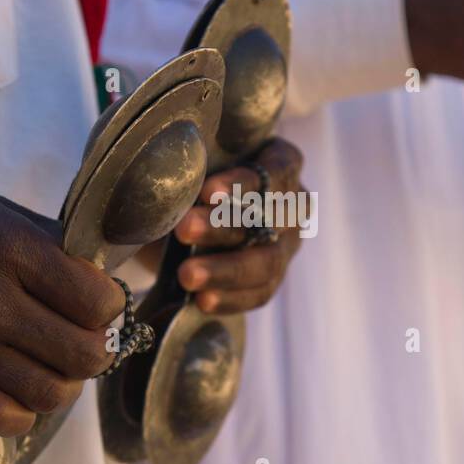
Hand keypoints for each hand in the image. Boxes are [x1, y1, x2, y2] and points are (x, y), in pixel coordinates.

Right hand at [0, 159, 125, 435]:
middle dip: (95, 349)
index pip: (98, 303)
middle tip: (79, 338)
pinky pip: (2, 418)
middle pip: (84, 354)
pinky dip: (21, 411)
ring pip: (49, 393)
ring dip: (62, 382)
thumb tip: (104, 274)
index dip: (109, 307)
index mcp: (11, 249)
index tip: (97, 304)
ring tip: (49, 365)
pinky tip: (15, 387)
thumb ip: (50, 243)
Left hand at [172, 138, 305, 313]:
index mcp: (282, 163)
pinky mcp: (272, 278)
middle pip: (269, 219)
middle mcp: (294, 206)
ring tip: (187, 275)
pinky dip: (230, 298)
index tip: (206, 192)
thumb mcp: (195, 165)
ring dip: (225, 269)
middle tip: (184, 229)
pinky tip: (203, 300)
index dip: (242, 183)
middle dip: (224, 226)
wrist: (185, 217)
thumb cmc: (195, 178)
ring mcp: (287, 245)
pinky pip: (259, 293)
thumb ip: (192, 168)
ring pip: (266, 262)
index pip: (276, 170)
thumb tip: (169, 182)